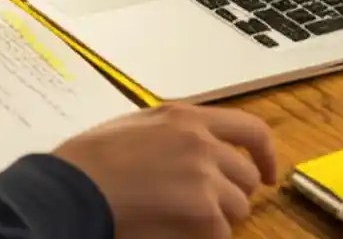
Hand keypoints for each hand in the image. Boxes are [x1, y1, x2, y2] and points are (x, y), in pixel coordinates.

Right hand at [53, 103, 277, 238]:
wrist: (74, 187)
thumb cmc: (90, 159)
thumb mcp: (135, 126)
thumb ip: (172, 132)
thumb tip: (195, 149)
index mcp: (185, 117)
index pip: (250, 129)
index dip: (266, 155)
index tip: (267, 174)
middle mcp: (202, 142)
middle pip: (246, 175)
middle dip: (233, 194)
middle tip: (207, 207)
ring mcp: (205, 177)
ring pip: (238, 207)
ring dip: (217, 218)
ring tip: (180, 218)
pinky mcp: (203, 212)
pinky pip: (221, 233)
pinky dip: (202, 236)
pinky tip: (172, 230)